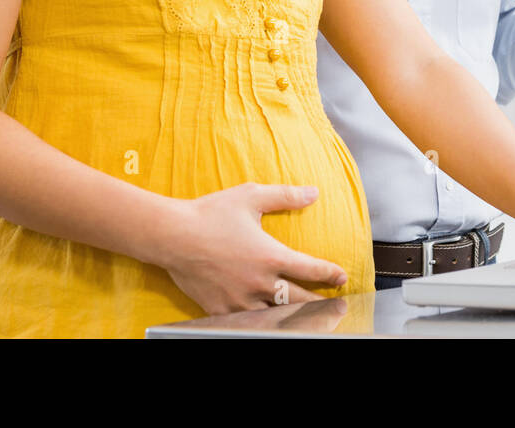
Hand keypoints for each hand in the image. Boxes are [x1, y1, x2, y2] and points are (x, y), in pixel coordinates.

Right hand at [155, 182, 349, 314]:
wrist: (172, 235)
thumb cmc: (212, 213)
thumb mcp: (251, 196)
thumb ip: (285, 196)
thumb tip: (313, 192)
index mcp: (271, 256)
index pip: (311, 269)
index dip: (331, 274)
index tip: (342, 277)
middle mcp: (260, 282)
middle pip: (300, 300)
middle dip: (321, 304)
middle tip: (336, 308)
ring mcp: (241, 299)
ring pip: (276, 315)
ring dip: (294, 316)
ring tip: (309, 319)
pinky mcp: (221, 310)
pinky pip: (247, 321)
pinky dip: (262, 321)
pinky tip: (270, 321)